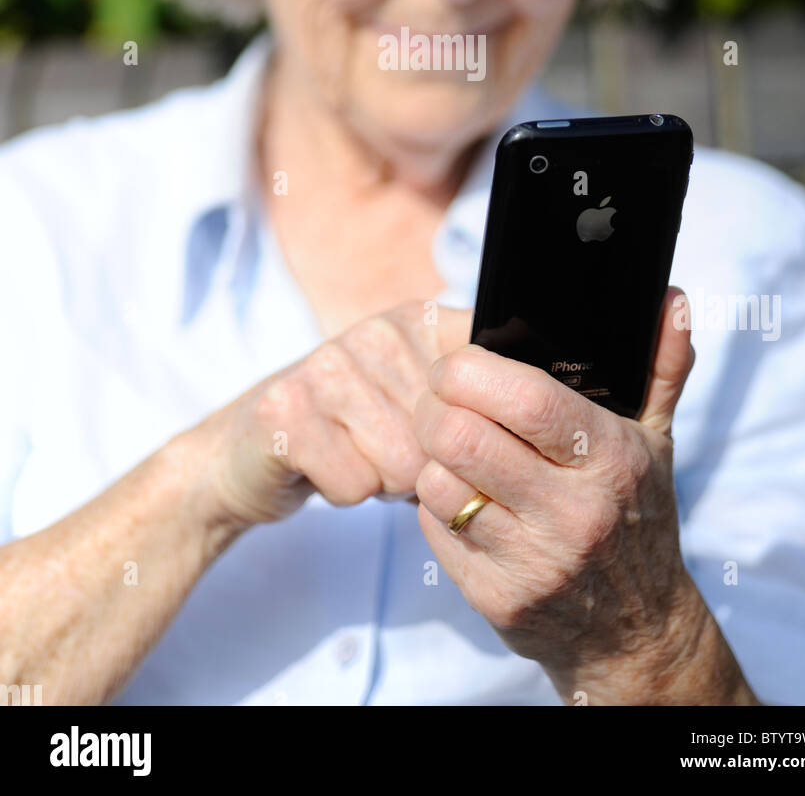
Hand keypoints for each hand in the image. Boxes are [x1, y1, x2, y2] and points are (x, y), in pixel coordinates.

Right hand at [191, 300, 471, 528]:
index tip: (457, 435)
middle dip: (419, 463)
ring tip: (354, 452)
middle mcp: (376, 332)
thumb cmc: (352, 427)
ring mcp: (327, 365)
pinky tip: (322, 464)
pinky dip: (343, 492)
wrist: (248, 449)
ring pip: (402, 466)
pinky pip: (355, 485)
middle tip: (381, 444)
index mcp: (419, 321)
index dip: (479, 428)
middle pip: (444, 440)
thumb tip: (547, 404)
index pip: (487, 378)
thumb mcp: (418, 391)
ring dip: (379, 480)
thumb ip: (477, 390)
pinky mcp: (285, 410)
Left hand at [412, 287, 759, 704]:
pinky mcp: (498, 599)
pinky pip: (434, 530)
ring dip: (431, 457)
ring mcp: (534, 561)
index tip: (458, 364)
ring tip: (449, 448)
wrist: (637, 634)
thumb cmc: (638, 518)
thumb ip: (662, 366)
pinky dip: (434, 505)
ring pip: (439, 482)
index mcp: (610, 459)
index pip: (526, 399)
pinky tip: (460, 496)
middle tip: (438, 400)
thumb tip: (672, 298)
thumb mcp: (657, 442)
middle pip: (463, 437)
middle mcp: (574, 512)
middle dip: (434, 407)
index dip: (472, 371)